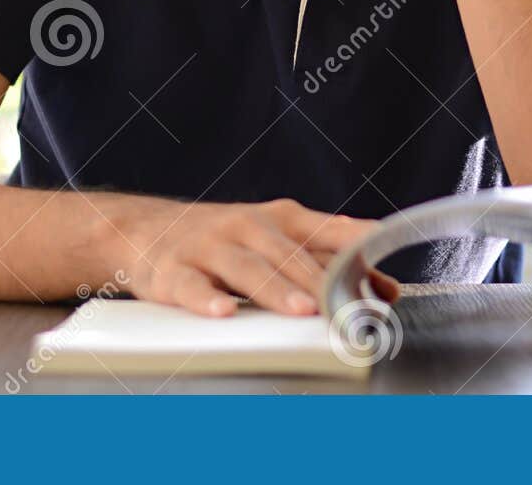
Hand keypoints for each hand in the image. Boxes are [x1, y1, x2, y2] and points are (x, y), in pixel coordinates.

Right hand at [114, 196, 401, 316]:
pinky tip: (222, 312)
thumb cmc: (225, 239)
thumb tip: (387, 288)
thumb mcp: (277, 242)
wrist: (145, 227)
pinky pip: (191, 285)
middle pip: (289, 253)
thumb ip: (330, 264)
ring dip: (275, 288)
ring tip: (301, 309)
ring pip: (246, 267)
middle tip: (347, 304)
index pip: (327, 230)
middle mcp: (247, 226)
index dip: (357, 247)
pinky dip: (206, 298)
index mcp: (280, 219)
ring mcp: (209, 246)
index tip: (383, 267)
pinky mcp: (173, 270)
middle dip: (320, 279)